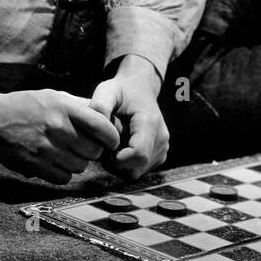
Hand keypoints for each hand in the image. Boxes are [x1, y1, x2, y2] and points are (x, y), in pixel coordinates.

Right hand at [0, 89, 119, 184]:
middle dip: (93, 151)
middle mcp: (57, 128)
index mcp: (64, 107)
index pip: (101, 126)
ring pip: (80, 167)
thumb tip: (106, 114)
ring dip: (78, 163)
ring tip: (67, 153)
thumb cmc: (27, 106)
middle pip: (94, 151)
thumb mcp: (54, 96)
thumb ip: (80, 105)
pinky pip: (64, 178)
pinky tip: (56, 163)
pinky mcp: (36, 166)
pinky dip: (64, 174)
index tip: (112, 141)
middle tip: (84, 147)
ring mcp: (46, 149)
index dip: (112, 137)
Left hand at [89, 54, 168, 178]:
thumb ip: (100, 107)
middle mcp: (161, 139)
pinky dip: (128, 164)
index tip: (106, 145)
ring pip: (137, 172)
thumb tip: (98, 130)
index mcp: (150, 123)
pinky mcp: (160, 155)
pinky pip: (140, 170)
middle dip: (116, 161)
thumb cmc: (121, 90)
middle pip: (136, 168)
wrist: (140, 88)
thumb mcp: (106, 90)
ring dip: (121, 164)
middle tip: (108, 143)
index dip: (117, 157)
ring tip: (115, 143)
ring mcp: (163, 149)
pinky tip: (123, 146)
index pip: (138, 155)